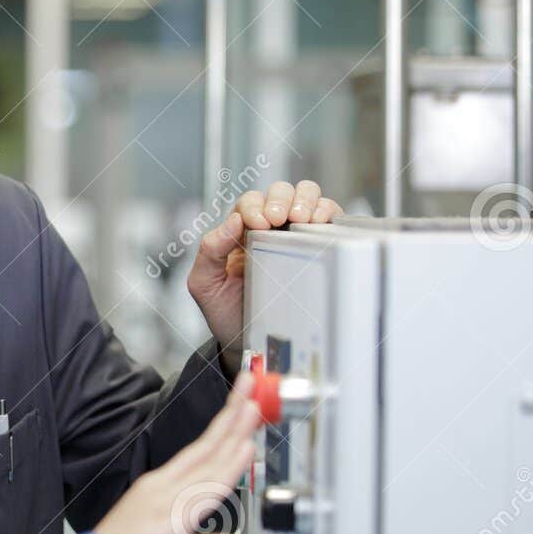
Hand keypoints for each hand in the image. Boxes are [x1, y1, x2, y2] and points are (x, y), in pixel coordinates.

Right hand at [93, 372, 263, 533]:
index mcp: (160, 490)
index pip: (200, 452)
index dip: (223, 426)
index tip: (241, 404)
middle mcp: (163, 486)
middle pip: (206, 444)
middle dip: (232, 412)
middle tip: (250, 382)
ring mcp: (166, 497)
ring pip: (210, 459)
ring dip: (235, 429)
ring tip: (254, 405)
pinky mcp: (171, 516)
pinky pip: (207, 488)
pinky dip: (228, 466)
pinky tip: (244, 448)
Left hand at [188, 180, 341, 375]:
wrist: (249, 341)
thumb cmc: (226, 311)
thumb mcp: (204, 283)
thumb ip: (209, 251)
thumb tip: (233, 221)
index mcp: (238, 232)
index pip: (250, 202)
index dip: (255, 206)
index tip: (259, 224)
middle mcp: (268, 228)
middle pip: (280, 192)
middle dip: (282, 198)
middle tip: (280, 219)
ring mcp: (293, 236)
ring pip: (306, 196)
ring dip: (306, 200)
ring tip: (302, 218)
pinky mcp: (315, 246)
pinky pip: (328, 217)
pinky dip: (328, 211)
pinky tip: (320, 224)